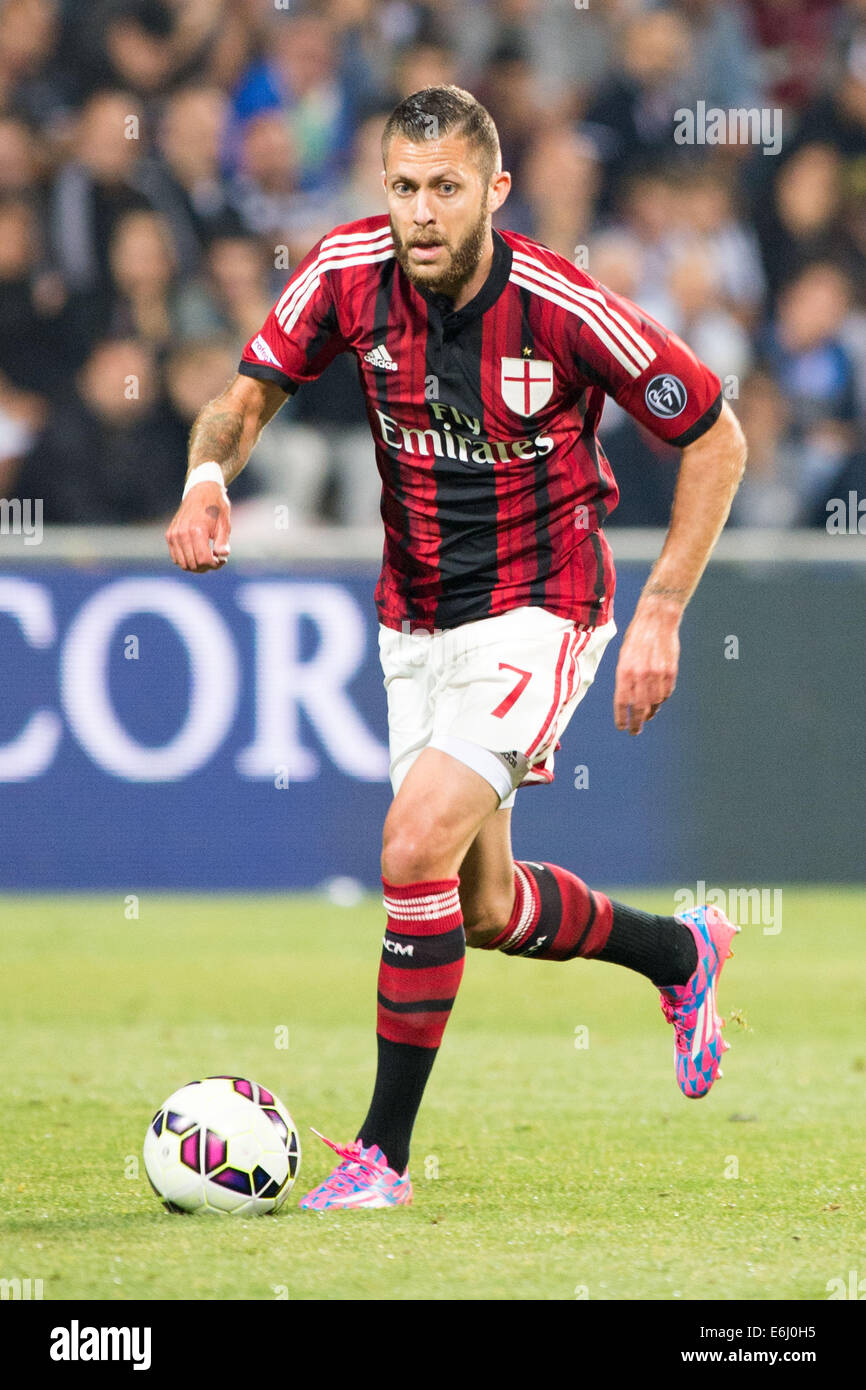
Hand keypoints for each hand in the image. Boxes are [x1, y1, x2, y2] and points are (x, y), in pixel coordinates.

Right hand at [165, 483, 230, 572]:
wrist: (201, 490)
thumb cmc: (216, 507)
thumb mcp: (225, 523)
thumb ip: (223, 541)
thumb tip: (223, 555)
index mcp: (197, 530)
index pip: (203, 560)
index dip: (215, 565)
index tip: (222, 560)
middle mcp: (182, 533)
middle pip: (193, 564)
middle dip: (207, 567)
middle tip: (217, 559)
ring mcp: (174, 535)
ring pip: (183, 564)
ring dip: (196, 566)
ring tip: (207, 557)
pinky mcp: (170, 535)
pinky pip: (175, 557)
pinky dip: (186, 560)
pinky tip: (197, 554)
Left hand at [613, 604, 680, 734]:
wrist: (657, 620)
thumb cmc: (636, 638)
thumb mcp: (624, 657)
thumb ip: (625, 679)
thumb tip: (627, 701)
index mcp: (625, 670)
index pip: (622, 702)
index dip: (621, 718)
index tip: (622, 727)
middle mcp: (641, 674)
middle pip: (639, 708)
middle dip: (637, 723)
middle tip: (635, 731)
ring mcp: (658, 674)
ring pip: (654, 703)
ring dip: (650, 712)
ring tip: (647, 716)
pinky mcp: (671, 672)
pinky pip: (666, 694)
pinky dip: (661, 700)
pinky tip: (657, 701)